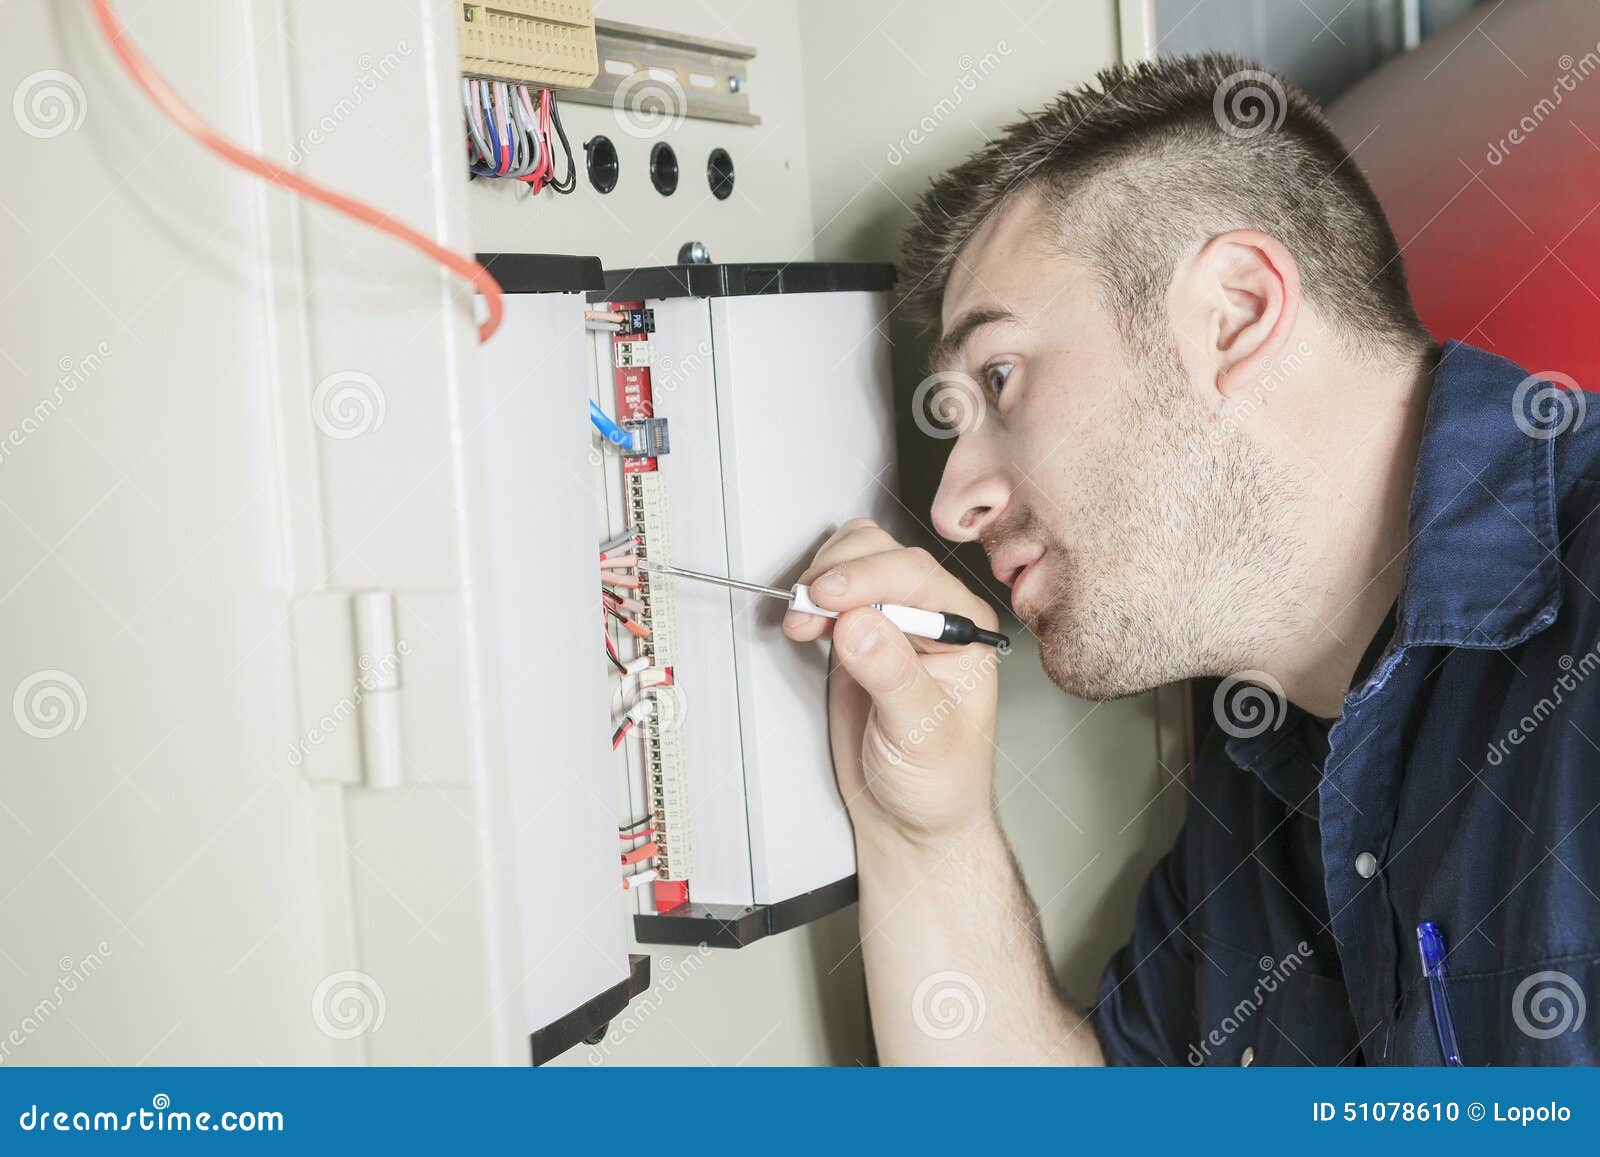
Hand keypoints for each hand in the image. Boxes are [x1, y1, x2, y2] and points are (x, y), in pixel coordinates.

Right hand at [782, 519, 1002, 843]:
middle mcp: (932, 617)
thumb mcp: (923, 735)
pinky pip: (831, 596)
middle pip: (882, 555)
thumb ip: (894, 677)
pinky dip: (810, 601)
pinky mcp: (856, 637)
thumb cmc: (940, 783)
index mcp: (964, 630)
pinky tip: (804, 624)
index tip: (827, 596)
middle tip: (808, 610)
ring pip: (854, 563)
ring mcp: (892, 623)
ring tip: (804, 620)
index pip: (916, 577)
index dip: (868, 577)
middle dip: (838, 575)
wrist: (911, 818)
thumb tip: (860, 623)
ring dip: (820, 582)